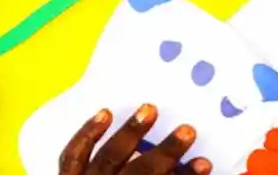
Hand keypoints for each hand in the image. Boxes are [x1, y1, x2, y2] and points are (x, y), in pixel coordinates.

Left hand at [58, 105, 210, 174]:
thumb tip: (198, 171)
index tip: (204, 164)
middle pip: (138, 174)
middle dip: (164, 154)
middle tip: (187, 131)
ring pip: (106, 158)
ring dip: (129, 134)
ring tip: (149, 110)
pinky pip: (72, 155)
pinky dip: (87, 133)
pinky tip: (105, 113)